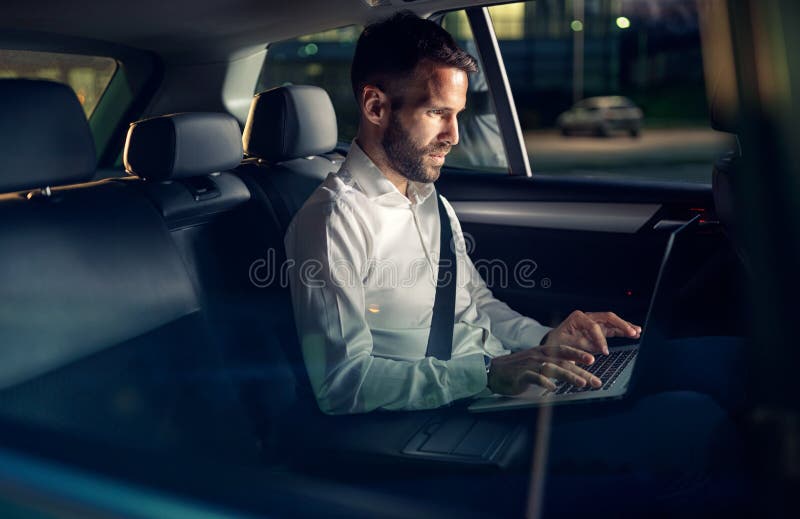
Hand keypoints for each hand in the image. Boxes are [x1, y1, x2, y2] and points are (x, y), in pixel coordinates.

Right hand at [487, 345, 601, 394]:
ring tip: (582, 383)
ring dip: (569, 375)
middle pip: (563, 361)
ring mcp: (530, 365)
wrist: (494, 371)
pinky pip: (535, 378)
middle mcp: (538, 356)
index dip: (578, 354)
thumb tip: (572, 371)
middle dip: (581, 370)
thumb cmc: (517, 368)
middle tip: (595, 379)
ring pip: (553, 368)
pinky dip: (544, 382)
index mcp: (543, 351)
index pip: (564, 351)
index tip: (593, 360)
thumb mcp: (536, 362)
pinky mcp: (521, 375)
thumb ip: (552, 365)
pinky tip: (553, 388)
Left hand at [542, 310, 640, 354]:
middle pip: (607, 318)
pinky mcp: (599, 329)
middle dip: (620, 325)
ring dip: (625, 326)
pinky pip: (613, 328)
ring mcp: (594, 322)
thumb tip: (596, 348)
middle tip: (632, 332)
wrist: (554, 344)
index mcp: (577, 318)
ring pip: (612, 322)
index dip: (600, 338)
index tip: (604, 351)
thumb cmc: (557, 344)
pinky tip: (633, 333)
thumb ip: (580, 345)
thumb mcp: (565, 345)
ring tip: (637, 331)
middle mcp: (587, 317)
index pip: (593, 326)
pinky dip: (623, 331)